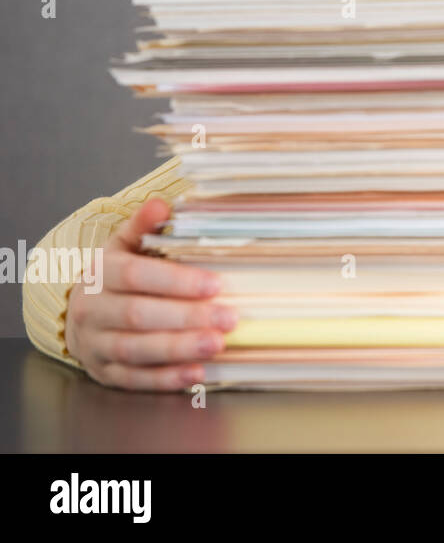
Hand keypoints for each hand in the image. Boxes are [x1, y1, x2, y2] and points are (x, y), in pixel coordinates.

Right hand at [65, 197, 237, 390]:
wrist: (79, 314)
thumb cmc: (114, 276)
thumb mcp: (123, 245)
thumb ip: (143, 226)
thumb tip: (161, 203)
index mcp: (100, 274)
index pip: (136, 275)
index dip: (176, 281)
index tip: (215, 284)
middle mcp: (92, 310)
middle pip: (138, 315)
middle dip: (186, 317)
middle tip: (228, 318)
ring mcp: (95, 344)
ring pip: (136, 349)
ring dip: (179, 349)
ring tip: (217, 344)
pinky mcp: (104, 373)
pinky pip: (135, 378)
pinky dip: (167, 378)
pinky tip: (197, 373)